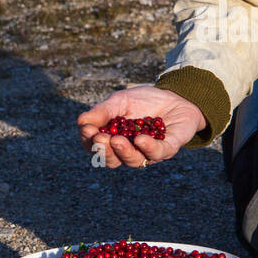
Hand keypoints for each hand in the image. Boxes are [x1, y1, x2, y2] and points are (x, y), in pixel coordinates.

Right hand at [77, 85, 205, 168]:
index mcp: (113, 141)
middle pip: (113, 160)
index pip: (96, 148)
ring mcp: (148, 153)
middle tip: (100, 138)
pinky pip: (158, 153)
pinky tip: (140, 139)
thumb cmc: (144, 101)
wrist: (175, 96)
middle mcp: (129, 152)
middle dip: (105, 150)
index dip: (89, 142)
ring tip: (117, 140)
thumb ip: (103, 111)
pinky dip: (148, 147)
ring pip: (134, 161)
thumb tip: (81, 121)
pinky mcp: (168, 148)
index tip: (87, 130)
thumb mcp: (120, 101)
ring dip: (124, 152)